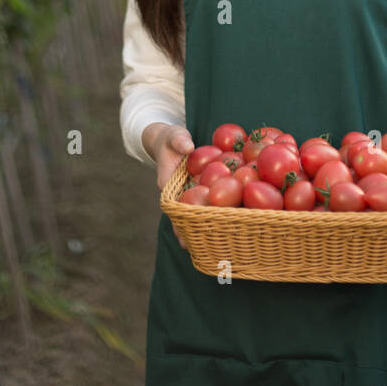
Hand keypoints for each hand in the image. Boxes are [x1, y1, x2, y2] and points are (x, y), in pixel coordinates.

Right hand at [144, 123, 194, 249]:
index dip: (177, 215)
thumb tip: (188, 146)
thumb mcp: (174, 135)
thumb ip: (179, 140)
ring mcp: (184, 196)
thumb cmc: (171, 139)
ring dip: (195, 231)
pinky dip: (206, 218)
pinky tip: (218, 231)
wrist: (169, 142)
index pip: (171, 201)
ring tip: (204, 250)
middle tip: (191, 248)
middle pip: (178, 215)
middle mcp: (174, 193)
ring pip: (188, 216)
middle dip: (184, 231)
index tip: (182, 228)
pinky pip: (199, 208)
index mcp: (167, 181)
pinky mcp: (193, 195)